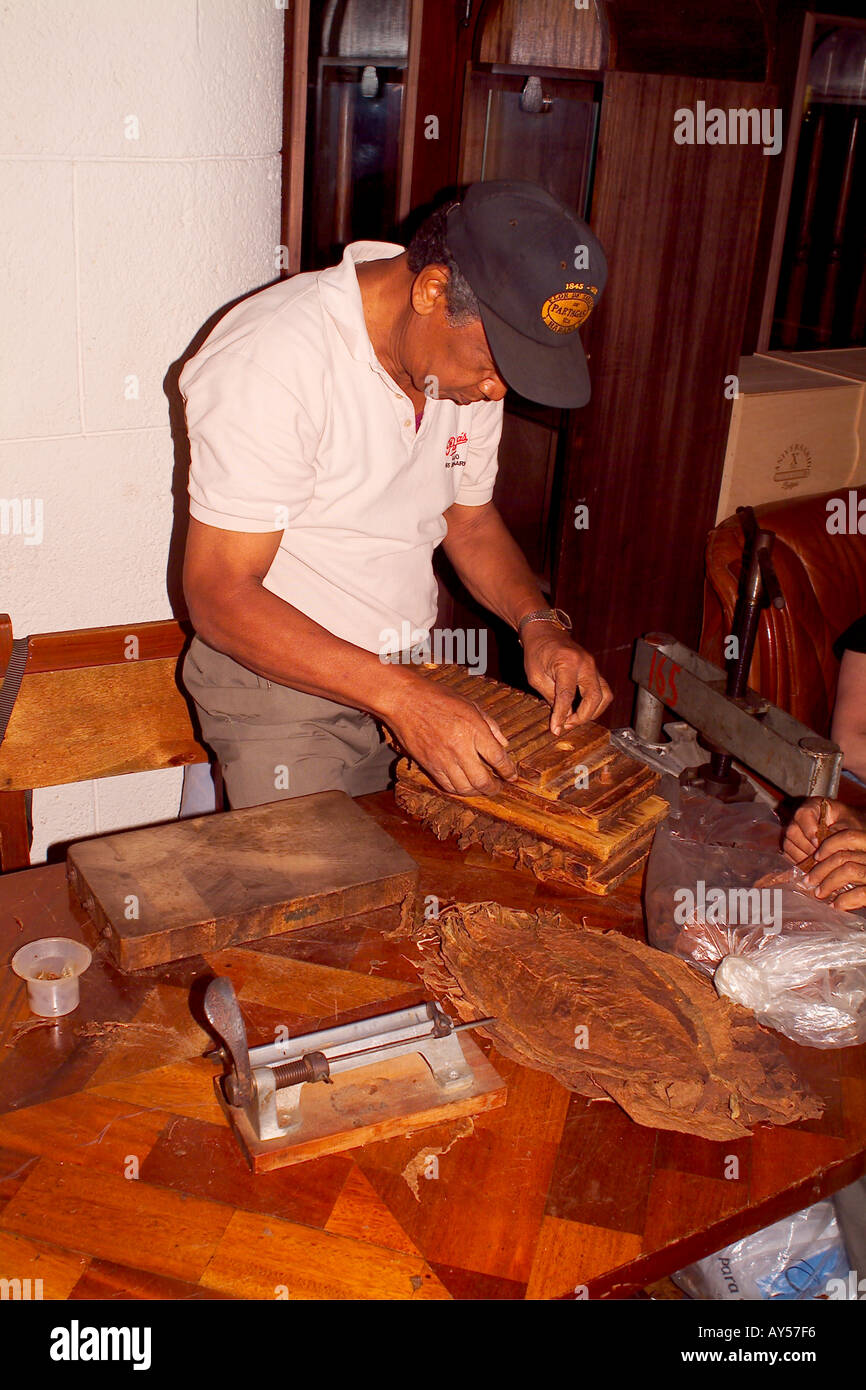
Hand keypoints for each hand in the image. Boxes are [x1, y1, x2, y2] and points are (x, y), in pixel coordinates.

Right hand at [385, 679, 516, 795]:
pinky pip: (447, 786)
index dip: (508, 771)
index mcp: (474, 729)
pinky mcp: (429, 765)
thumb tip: (504, 744)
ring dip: (477, 792)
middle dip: (494, 788)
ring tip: (482, 789)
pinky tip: (464, 786)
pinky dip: (459, 791)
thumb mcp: (470, 704)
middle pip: (482, 780)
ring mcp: (443, 758)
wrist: (405, 701)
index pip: (498, 758)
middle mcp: (460, 747)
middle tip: (498, 787)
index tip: (512, 776)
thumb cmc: (438, 698)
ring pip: (465, 788)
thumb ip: (490, 725)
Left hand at [520, 625, 611, 733]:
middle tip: (567, 725)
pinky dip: (596, 704)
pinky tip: (583, 711)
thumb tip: (561, 718)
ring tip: (575, 719)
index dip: (562, 715)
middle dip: (582, 717)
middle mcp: (585, 663)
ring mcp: (593, 666)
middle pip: (593, 697)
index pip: (568, 695)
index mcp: (566, 663)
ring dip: (593, 712)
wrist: (545, 632)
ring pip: (604, 696)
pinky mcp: (595, 670)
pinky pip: (603, 690)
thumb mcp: (536, 676)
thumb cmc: (536, 652)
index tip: (556, 729)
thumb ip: (550, 697)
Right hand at [783, 798, 864, 862]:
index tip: (818, 843)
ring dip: (802, 857)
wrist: (852, 831)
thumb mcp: (848, 826)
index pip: (803, 814)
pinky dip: (798, 862)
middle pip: (792, 832)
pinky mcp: (792, 844)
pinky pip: (788, 854)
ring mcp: (794, 830)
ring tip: (817, 865)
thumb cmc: (852, 825)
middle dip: (806, 848)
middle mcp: (800, 817)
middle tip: (820, 859)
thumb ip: (834, 835)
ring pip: (788, 844)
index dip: (808, 830)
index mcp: (814, 805)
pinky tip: (811, 867)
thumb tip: (821, 849)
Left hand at [804, 827, 865, 911]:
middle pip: (844, 856)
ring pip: (848, 870)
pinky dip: (843, 901)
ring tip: (819, 894)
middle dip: (821, 869)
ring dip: (828, 883)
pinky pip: (859, 894)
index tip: (816, 856)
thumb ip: (852, 860)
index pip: (850, 836)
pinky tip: (835, 906)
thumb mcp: (864, 864)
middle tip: (808, 881)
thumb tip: (818, 863)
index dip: (829, 844)